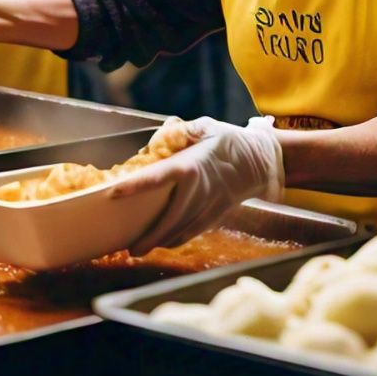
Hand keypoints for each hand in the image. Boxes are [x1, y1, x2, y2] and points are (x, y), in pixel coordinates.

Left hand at [111, 115, 283, 254]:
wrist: (262, 161)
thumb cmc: (230, 141)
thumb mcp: (205, 126)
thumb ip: (179, 131)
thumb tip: (157, 139)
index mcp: (192, 165)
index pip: (157, 177)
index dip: (135, 186)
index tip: (114, 192)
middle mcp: (199, 190)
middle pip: (169, 217)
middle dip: (149, 235)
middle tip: (129, 247)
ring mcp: (208, 206)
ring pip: (181, 230)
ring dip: (160, 242)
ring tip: (139, 249)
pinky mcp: (215, 215)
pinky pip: (193, 231)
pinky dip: (177, 239)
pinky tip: (164, 243)